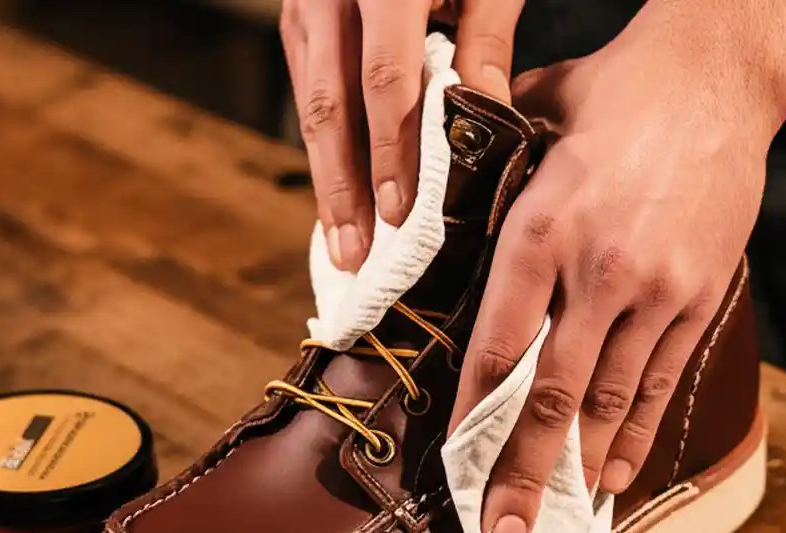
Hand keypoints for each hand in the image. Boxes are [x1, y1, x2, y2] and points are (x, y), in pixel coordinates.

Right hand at [280, 0, 523, 270]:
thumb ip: (484, 38)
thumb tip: (486, 121)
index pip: (384, 81)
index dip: (389, 153)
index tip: (398, 214)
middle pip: (329, 106)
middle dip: (341, 187)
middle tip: (355, 255)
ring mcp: (304, 5)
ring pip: (308, 105)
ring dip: (325, 177)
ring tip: (342, 239)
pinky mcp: (299, 19)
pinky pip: (307, 90)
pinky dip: (326, 143)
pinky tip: (339, 186)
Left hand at [449, 24, 777, 532]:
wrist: (715, 77)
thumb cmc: (609, 97)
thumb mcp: (528, 133)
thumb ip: (481, 185)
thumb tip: (426, 215)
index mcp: (541, 230)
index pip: (498, 345)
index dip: (473, 416)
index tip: (455, 468)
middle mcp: (598, 271)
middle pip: (552, 395)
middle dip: (522, 476)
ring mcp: (657, 290)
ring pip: (610, 400)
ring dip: (579, 472)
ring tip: (553, 525)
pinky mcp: (700, 295)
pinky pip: (663, 380)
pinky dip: (638, 433)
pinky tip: (616, 476)